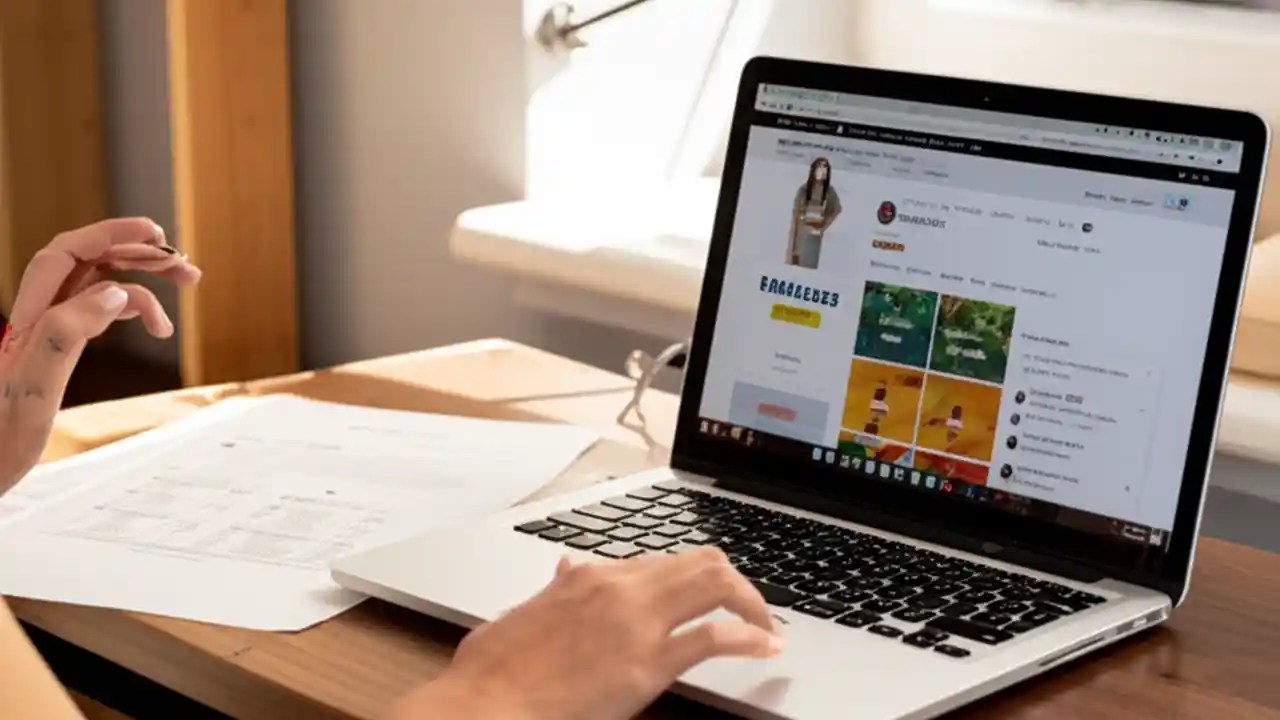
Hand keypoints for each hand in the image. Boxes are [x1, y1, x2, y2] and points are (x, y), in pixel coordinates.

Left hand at [0, 218, 200, 493]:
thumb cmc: (0, 442)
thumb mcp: (33, 394)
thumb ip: (65, 337)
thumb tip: (113, 292)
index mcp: (28, 321)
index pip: (66, 255)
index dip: (109, 235)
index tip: (154, 234)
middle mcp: (35, 319)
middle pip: (87, 264)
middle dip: (136, 255)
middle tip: (183, 266)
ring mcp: (46, 334)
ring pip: (97, 286)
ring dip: (142, 281)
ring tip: (182, 286)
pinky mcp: (55, 351)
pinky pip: (97, 313)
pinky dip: (130, 310)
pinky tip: (153, 323)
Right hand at [390, 547, 781, 719]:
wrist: (483, 705)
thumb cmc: (492, 672)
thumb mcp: (523, 614)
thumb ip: (554, 591)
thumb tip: (566, 570)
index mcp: (587, 577)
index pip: (655, 562)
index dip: (686, 578)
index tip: (701, 595)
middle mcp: (617, 587)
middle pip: (696, 560)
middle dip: (731, 579)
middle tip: (747, 604)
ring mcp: (636, 622)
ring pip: (713, 583)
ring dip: (749, 600)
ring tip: (765, 622)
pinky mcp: (648, 663)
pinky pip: (714, 637)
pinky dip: (750, 636)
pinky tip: (766, 645)